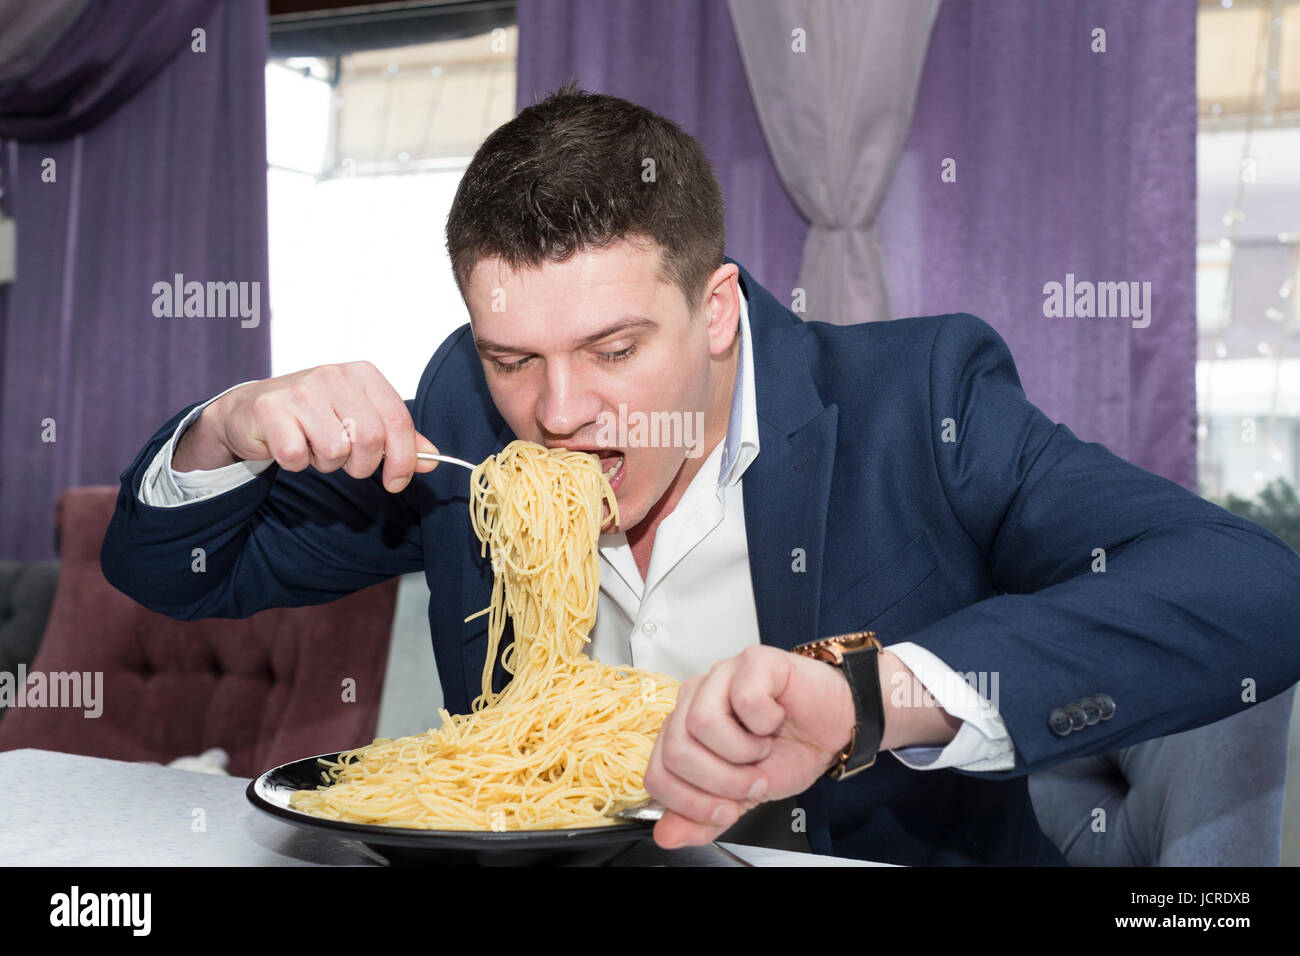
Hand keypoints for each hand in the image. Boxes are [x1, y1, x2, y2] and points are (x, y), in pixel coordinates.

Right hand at [174, 362, 439, 492]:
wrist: (251, 409)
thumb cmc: (313, 415)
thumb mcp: (359, 418)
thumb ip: (396, 438)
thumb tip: (431, 459)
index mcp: (362, 374)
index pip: (398, 421)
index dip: (404, 459)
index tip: (397, 482)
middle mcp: (333, 375)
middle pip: (370, 439)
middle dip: (362, 466)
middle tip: (347, 464)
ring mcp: (300, 390)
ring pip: (335, 450)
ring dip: (327, 463)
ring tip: (314, 447)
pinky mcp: (270, 409)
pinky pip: (297, 457)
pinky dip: (297, 463)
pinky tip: (291, 446)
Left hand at [644, 645, 855, 848]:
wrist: (835, 729)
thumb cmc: (789, 751)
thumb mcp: (743, 798)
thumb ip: (703, 818)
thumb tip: (666, 835)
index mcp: (683, 730)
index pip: (657, 773)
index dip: (690, 803)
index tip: (726, 810)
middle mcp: (694, 699)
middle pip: (676, 750)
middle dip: (721, 781)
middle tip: (753, 780)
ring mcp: (721, 675)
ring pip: (701, 723)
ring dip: (742, 751)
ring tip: (763, 748)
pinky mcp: (752, 660)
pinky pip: (742, 698)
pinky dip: (764, 722)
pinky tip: (775, 719)